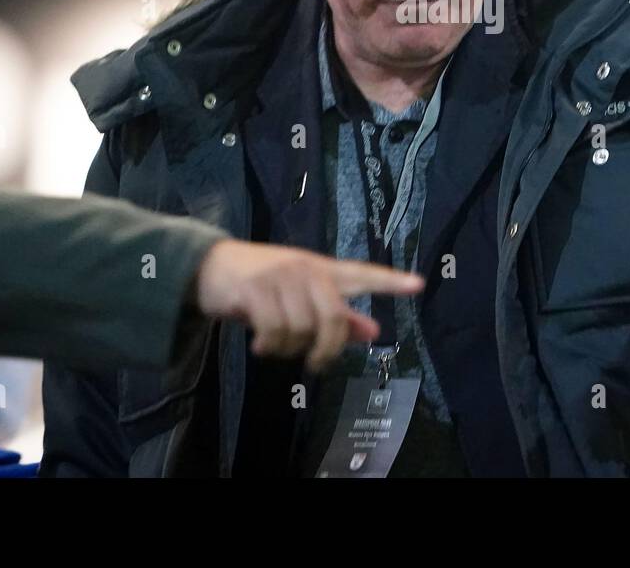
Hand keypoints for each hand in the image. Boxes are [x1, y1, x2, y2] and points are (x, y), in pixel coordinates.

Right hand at [195, 240, 423, 372]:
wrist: (210, 265)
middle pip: (334, 317)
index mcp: (322, 269)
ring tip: (275, 345)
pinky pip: (274, 331)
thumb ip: (336, 313)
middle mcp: (306, 268)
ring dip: (289, 349)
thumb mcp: (300, 295)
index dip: (391, 281)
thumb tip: (374, 331)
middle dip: (327, 349)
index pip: (363, 273)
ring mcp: (281, 276)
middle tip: (314, 363)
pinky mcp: (255, 288)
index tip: (419, 285)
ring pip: (302, 329)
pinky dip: (269, 346)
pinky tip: (260, 345)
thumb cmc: (261, 283)